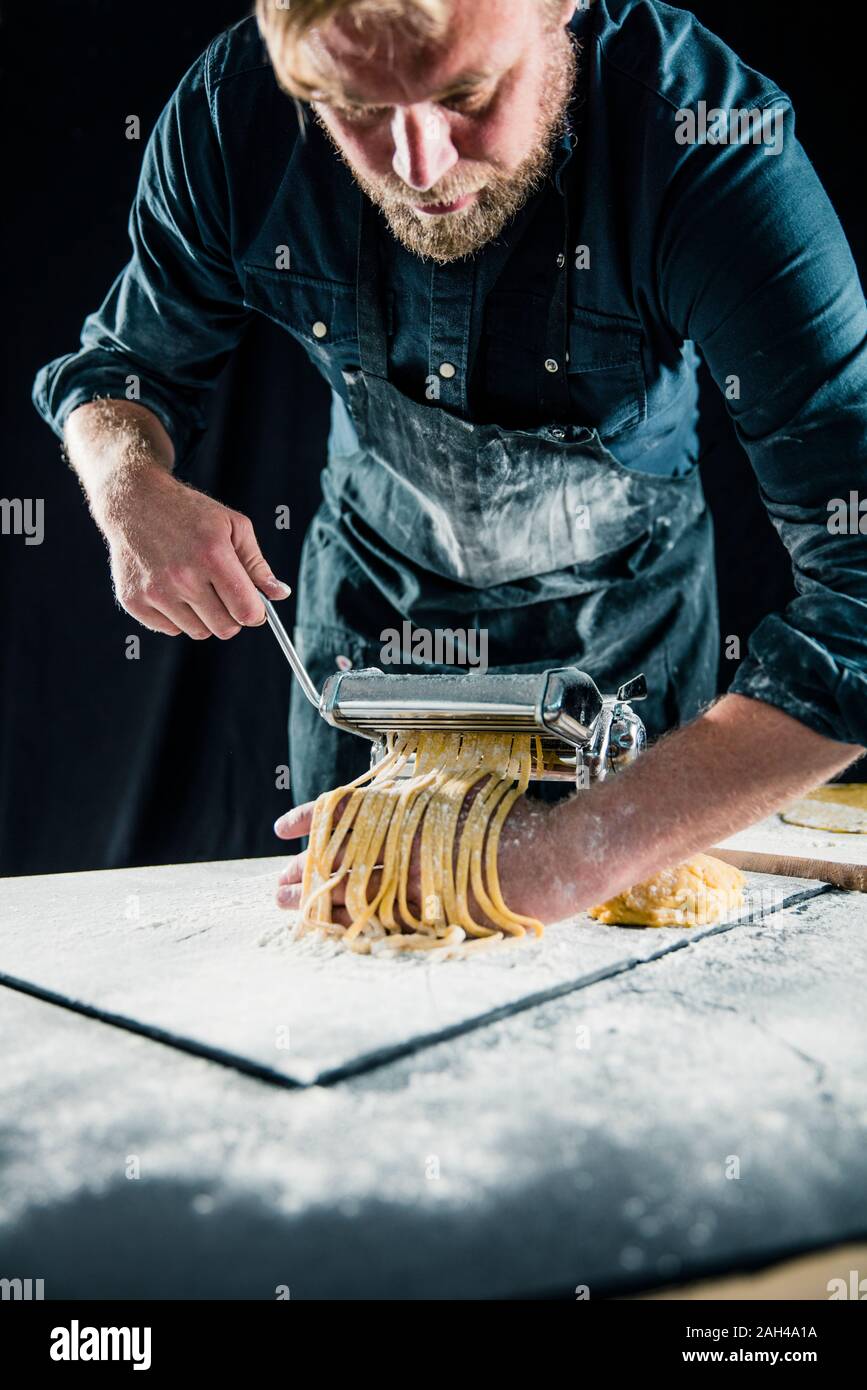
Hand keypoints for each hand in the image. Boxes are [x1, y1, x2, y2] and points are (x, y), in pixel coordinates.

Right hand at [105, 463, 288, 638]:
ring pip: (198, 632)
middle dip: (231, 616)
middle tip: (223, 594)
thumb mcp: (233, 526)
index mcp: (213, 556)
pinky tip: (172, 589)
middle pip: (224, 628)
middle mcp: (183, 576)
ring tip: (195, 586)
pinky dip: (176, 617)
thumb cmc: (190, 512)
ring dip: (203, 616)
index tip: (252, 605)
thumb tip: (280, 595)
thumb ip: (258, 565)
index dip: (255, 612)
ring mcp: (155, 591)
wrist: (133, 500)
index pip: (247, 611)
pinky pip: (170, 630)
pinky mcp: (133, 601)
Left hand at [273, 786, 560, 927]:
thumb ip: (425, 799)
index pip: (349, 809)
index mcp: (419, 806)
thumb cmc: (524, 820)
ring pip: (359, 897)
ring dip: (323, 905)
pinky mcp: (446, 918)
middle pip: (345, 858)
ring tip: (295, 912)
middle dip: (307, 872)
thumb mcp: (468, 791)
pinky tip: (342, 933)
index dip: (311, 818)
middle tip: (279, 885)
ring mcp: (430, 885)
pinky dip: (361, 929)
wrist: (571, 854)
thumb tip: (385, 804)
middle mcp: (418, 844)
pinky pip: (391, 926)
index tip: (284, 829)